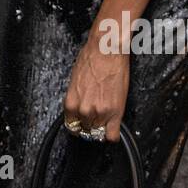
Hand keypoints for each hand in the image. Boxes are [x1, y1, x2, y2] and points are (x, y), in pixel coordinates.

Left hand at [63, 26, 130, 142]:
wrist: (107, 51)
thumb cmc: (91, 59)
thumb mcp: (74, 80)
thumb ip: (76, 98)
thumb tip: (78, 106)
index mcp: (71, 102)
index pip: (71, 126)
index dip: (77, 125)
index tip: (81, 125)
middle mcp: (84, 110)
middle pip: (85, 129)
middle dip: (89, 124)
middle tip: (95, 117)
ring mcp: (100, 113)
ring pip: (98, 133)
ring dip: (101, 127)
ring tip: (104, 117)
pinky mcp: (115, 112)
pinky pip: (112, 136)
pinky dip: (112, 135)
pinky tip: (112, 128)